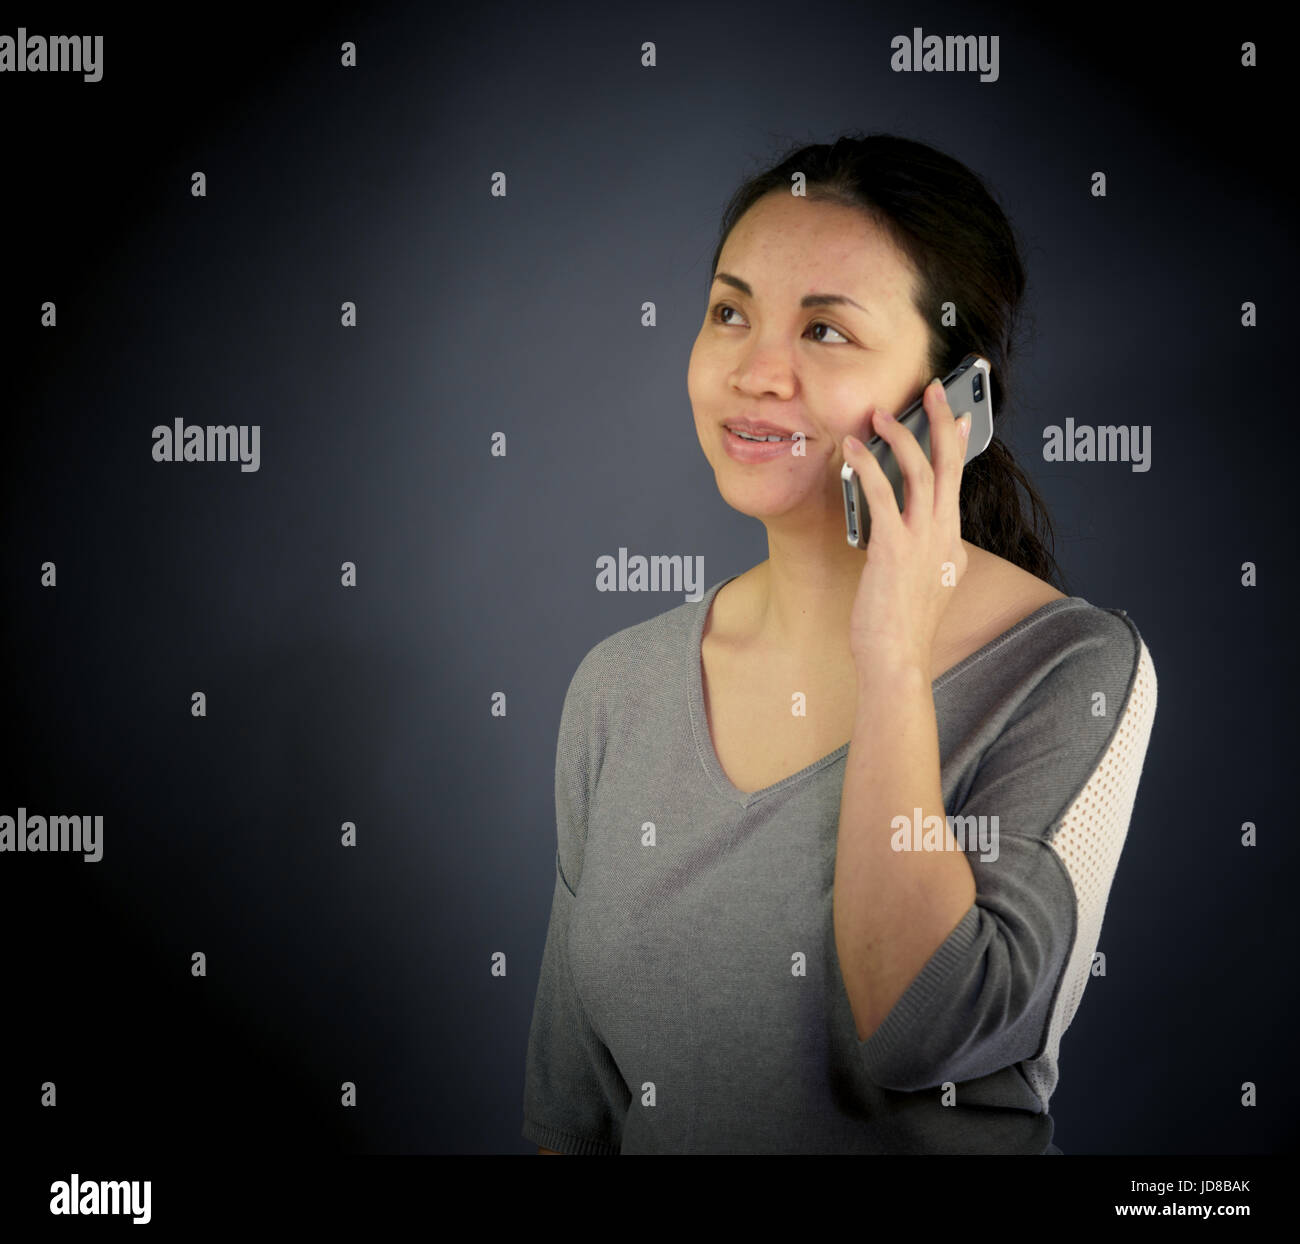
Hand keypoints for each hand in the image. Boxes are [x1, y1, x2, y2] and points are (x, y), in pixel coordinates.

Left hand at [841, 378, 970, 673]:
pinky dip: (866, 465)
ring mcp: (923, 541)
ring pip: (921, 471)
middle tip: (933, 391)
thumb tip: (912, 537)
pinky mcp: (894, 548)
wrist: (896, 661)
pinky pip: (883, 494)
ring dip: (899, 436)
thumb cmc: (900, 631)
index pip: (957, 484)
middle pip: (950, 466)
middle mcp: (944, 537)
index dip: (959, 447)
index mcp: (952, 545)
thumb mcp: (923, 586)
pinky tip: (851, 450)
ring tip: (879, 415)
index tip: (959, 419)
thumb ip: (924, 557)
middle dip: (942, 422)